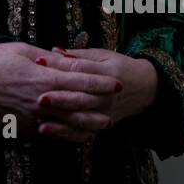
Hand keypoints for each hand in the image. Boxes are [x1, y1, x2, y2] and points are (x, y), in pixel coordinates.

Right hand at [0, 42, 121, 140]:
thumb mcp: (22, 51)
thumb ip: (50, 59)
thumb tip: (72, 61)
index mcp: (42, 78)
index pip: (80, 82)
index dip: (101, 83)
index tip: (116, 82)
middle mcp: (41, 102)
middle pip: (79, 107)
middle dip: (100, 105)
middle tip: (117, 104)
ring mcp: (32, 118)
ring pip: (68, 125)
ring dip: (88, 125)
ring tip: (103, 124)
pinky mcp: (22, 128)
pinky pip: (51, 134)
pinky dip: (67, 134)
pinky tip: (76, 133)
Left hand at [35, 46, 157, 139]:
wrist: (145, 88)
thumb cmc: (120, 67)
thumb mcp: (103, 55)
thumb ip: (78, 55)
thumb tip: (54, 51)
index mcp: (107, 73)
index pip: (80, 69)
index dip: (59, 65)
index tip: (39, 60)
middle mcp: (107, 95)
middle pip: (81, 97)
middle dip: (59, 98)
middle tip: (39, 97)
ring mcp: (105, 112)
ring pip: (81, 118)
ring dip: (60, 120)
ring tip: (40, 118)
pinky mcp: (102, 124)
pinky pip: (82, 132)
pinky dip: (65, 133)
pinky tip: (48, 131)